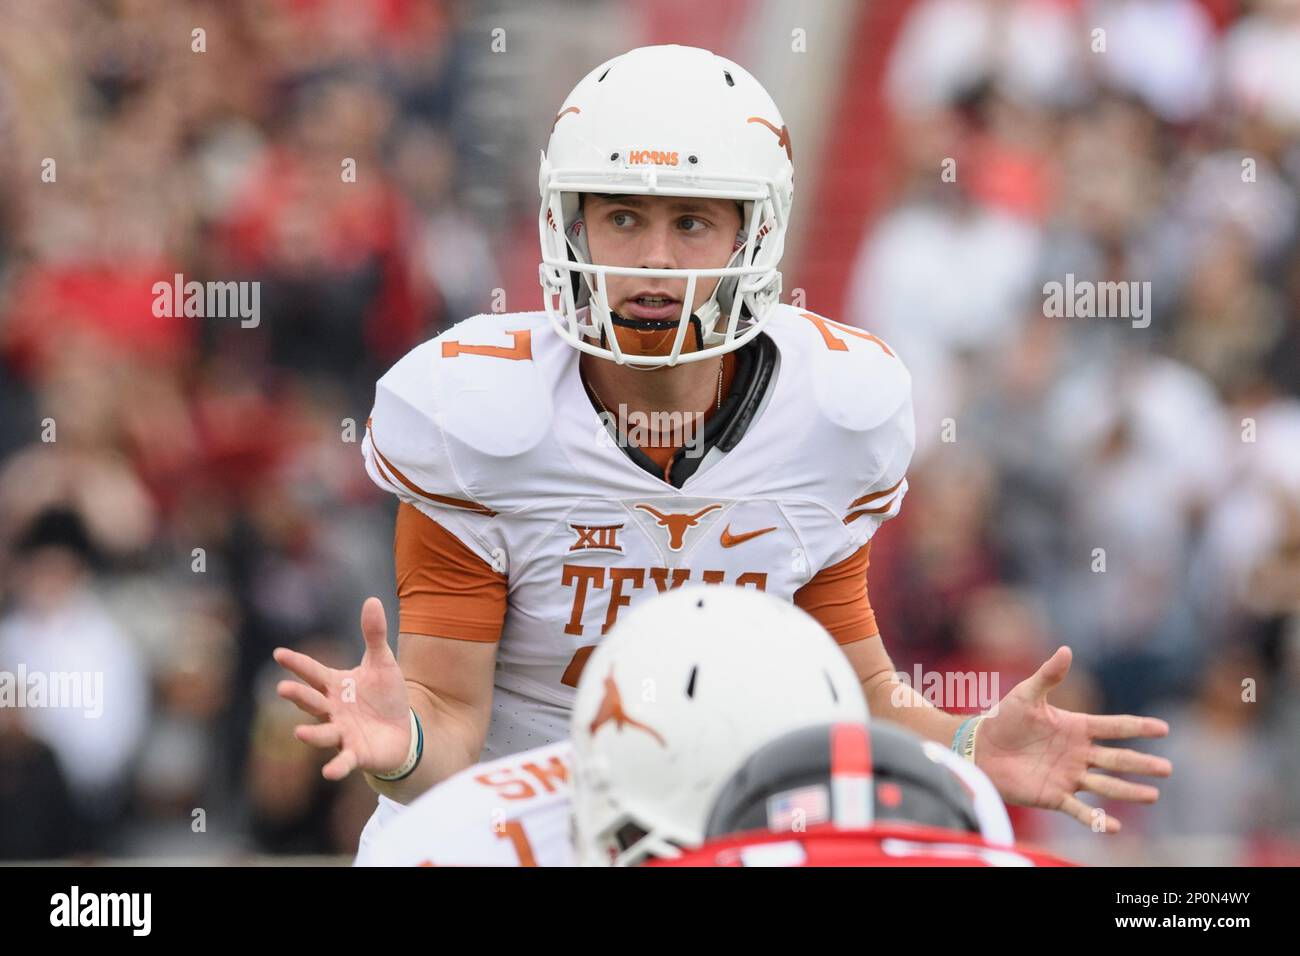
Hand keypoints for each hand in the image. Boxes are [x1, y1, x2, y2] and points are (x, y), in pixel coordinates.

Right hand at [273, 597, 412, 780]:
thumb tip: (371, 600)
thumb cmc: (385, 695)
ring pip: (322, 733)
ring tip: (299, 733)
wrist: (402, 729)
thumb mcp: (382, 662)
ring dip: (311, 734)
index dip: (297, 664)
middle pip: (312, 702)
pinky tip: (329, 773)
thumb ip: (374, 634)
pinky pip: (343, 761)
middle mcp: (332, 710)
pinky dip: (337, 767)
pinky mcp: (356, 754)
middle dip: (298, 696)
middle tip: (282, 688)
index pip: (313, 673)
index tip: (279, 653)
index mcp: (335, 686)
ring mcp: (342, 733)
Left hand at [975, 646, 1171, 832]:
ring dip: (1129, 791)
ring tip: (1153, 795)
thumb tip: (1066, 649)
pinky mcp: (1054, 795)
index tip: (1163, 728)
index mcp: (1076, 727)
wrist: (979, 748)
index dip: (1138, 727)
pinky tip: (1115, 826)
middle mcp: (1078, 754)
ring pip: (1106, 785)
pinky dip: (1097, 819)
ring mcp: (1069, 776)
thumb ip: (1048, 676)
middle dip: (1141, 764)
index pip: (1114, 727)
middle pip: (1117, 760)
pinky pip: (1079, 810)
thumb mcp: (1027, 695)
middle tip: (1167, 768)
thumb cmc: (1003, 719)